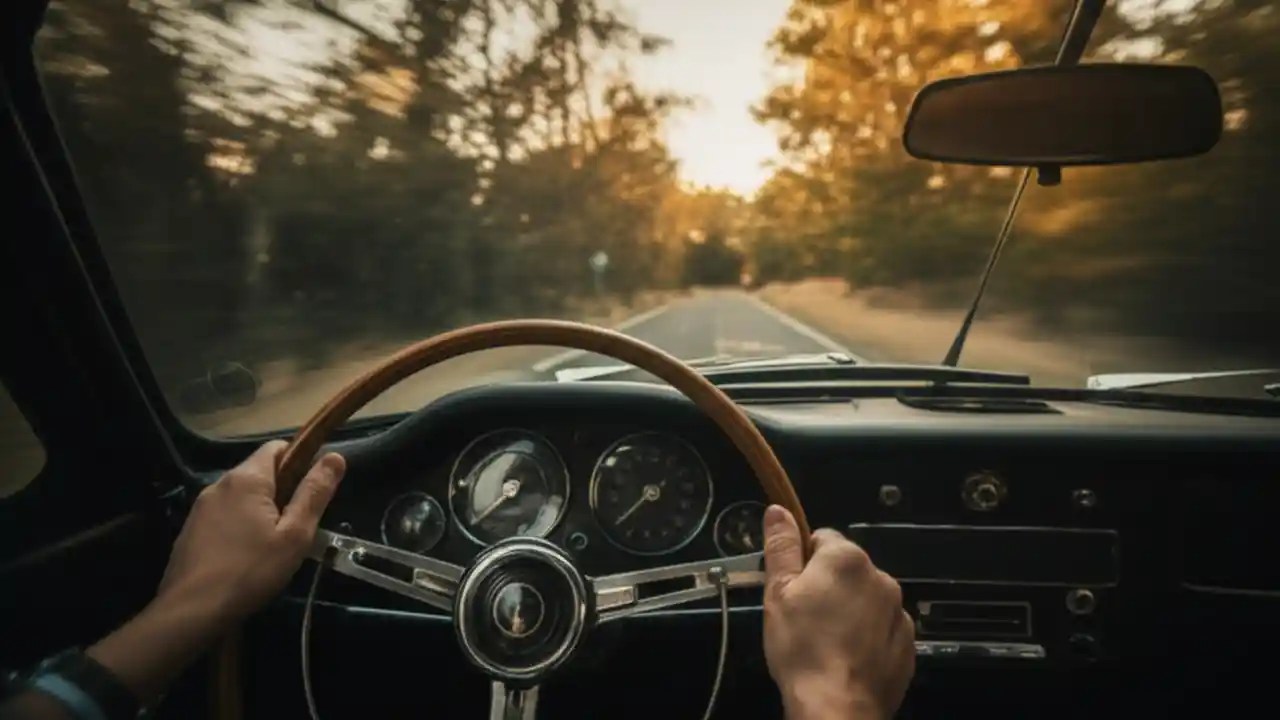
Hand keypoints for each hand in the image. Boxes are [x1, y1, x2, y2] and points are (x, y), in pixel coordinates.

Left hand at [156, 440, 345, 625]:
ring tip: (273, 544)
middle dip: (282, 490)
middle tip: (297, 525)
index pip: (277, 447)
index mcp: (246, 479)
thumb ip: (314, 493)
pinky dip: (239, 526)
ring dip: (259, 510)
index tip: (313, 490)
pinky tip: (245, 556)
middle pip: (258, 472)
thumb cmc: (251, 571)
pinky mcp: (190, 530)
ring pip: (240, 496)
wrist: (191, 611)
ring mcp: (200, 507)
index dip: (300, 460)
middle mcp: (219, 484)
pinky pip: (223, 515)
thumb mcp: (295, 535)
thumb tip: (335, 456)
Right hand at [761, 505, 914, 719]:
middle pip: (847, 569)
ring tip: (827, 643)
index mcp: (847, 559)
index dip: (803, 562)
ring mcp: (899, 612)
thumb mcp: (778, 593)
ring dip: (850, 610)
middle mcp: (881, 576)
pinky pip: (883, 629)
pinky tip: (848, 658)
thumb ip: (781, 547)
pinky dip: (868, 637)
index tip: (793, 590)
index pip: (822, 539)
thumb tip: (778, 509)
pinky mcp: (909, 644)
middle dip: (829, 586)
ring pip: (867, 599)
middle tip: (805, 619)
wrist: (839, 708)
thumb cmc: (801, 647)